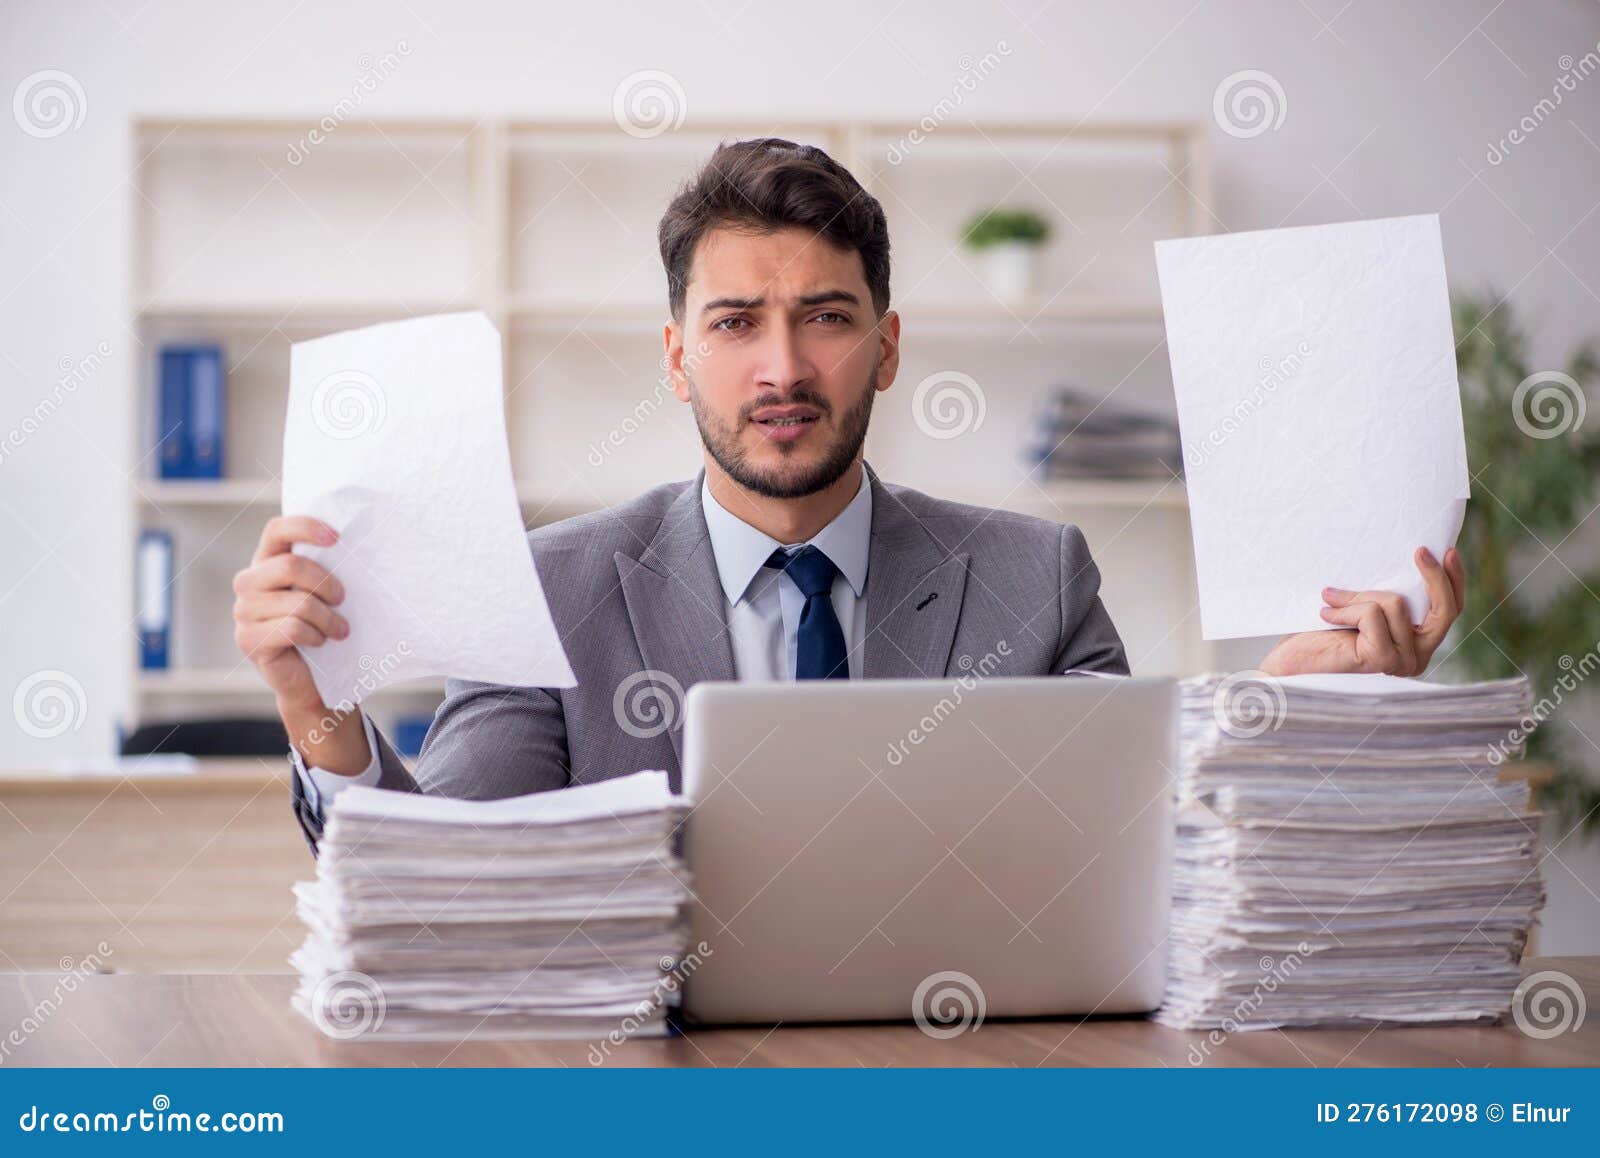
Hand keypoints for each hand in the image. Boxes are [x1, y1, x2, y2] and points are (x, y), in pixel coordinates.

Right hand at [233, 515, 348, 708]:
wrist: (310, 678)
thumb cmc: (321, 627)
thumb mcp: (322, 593)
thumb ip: (324, 569)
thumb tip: (357, 546)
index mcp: (266, 562)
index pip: (277, 530)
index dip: (305, 527)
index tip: (337, 538)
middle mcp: (248, 582)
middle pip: (290, 567)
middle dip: (327, 584)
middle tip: (343, 599)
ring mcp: (243, 611)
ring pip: (298, 602)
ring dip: (328, 618)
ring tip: (340, 629)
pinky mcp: (247, 639)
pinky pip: (293, 628)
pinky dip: (315, 636)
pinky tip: (319, 642)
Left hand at [1258, 546, 1465, 677]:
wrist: (1289, 665)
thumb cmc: (1321, 634)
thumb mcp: (1361, 608)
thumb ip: (1385, 596)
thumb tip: (1401, 560)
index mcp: (1417, 645)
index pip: (1450, 611)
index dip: (1452, 581)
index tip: (1448, 551)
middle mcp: (1417, 658)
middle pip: (1443, 609)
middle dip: (1434, 576)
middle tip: (1420, 550)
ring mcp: (1402, 661)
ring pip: (1396, 603)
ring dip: (1357, 596)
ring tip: (1330, 599)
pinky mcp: (1381, 659)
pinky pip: (1372, 614)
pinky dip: (1346, 608)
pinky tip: (1325, 614)